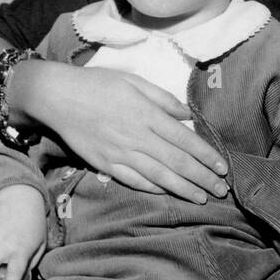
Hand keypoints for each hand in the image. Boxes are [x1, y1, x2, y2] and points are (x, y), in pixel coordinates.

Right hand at [13, 61, 229, 202]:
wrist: (56, 96)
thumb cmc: (97, 84)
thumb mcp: (133, 81)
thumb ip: (163, 98)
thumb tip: (187, 115)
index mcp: (147, 114)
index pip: (185, 139)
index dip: (207, 156)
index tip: (223, 167)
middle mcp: (137, 137)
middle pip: (177, 162)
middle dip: (202, 178)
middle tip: (222, 190)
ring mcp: (120, 153)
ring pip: (159, 176)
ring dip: (184, 189)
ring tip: (202, 198)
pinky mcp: (105, 164)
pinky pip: (134, 180)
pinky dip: (154, 189)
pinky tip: (169, 195)